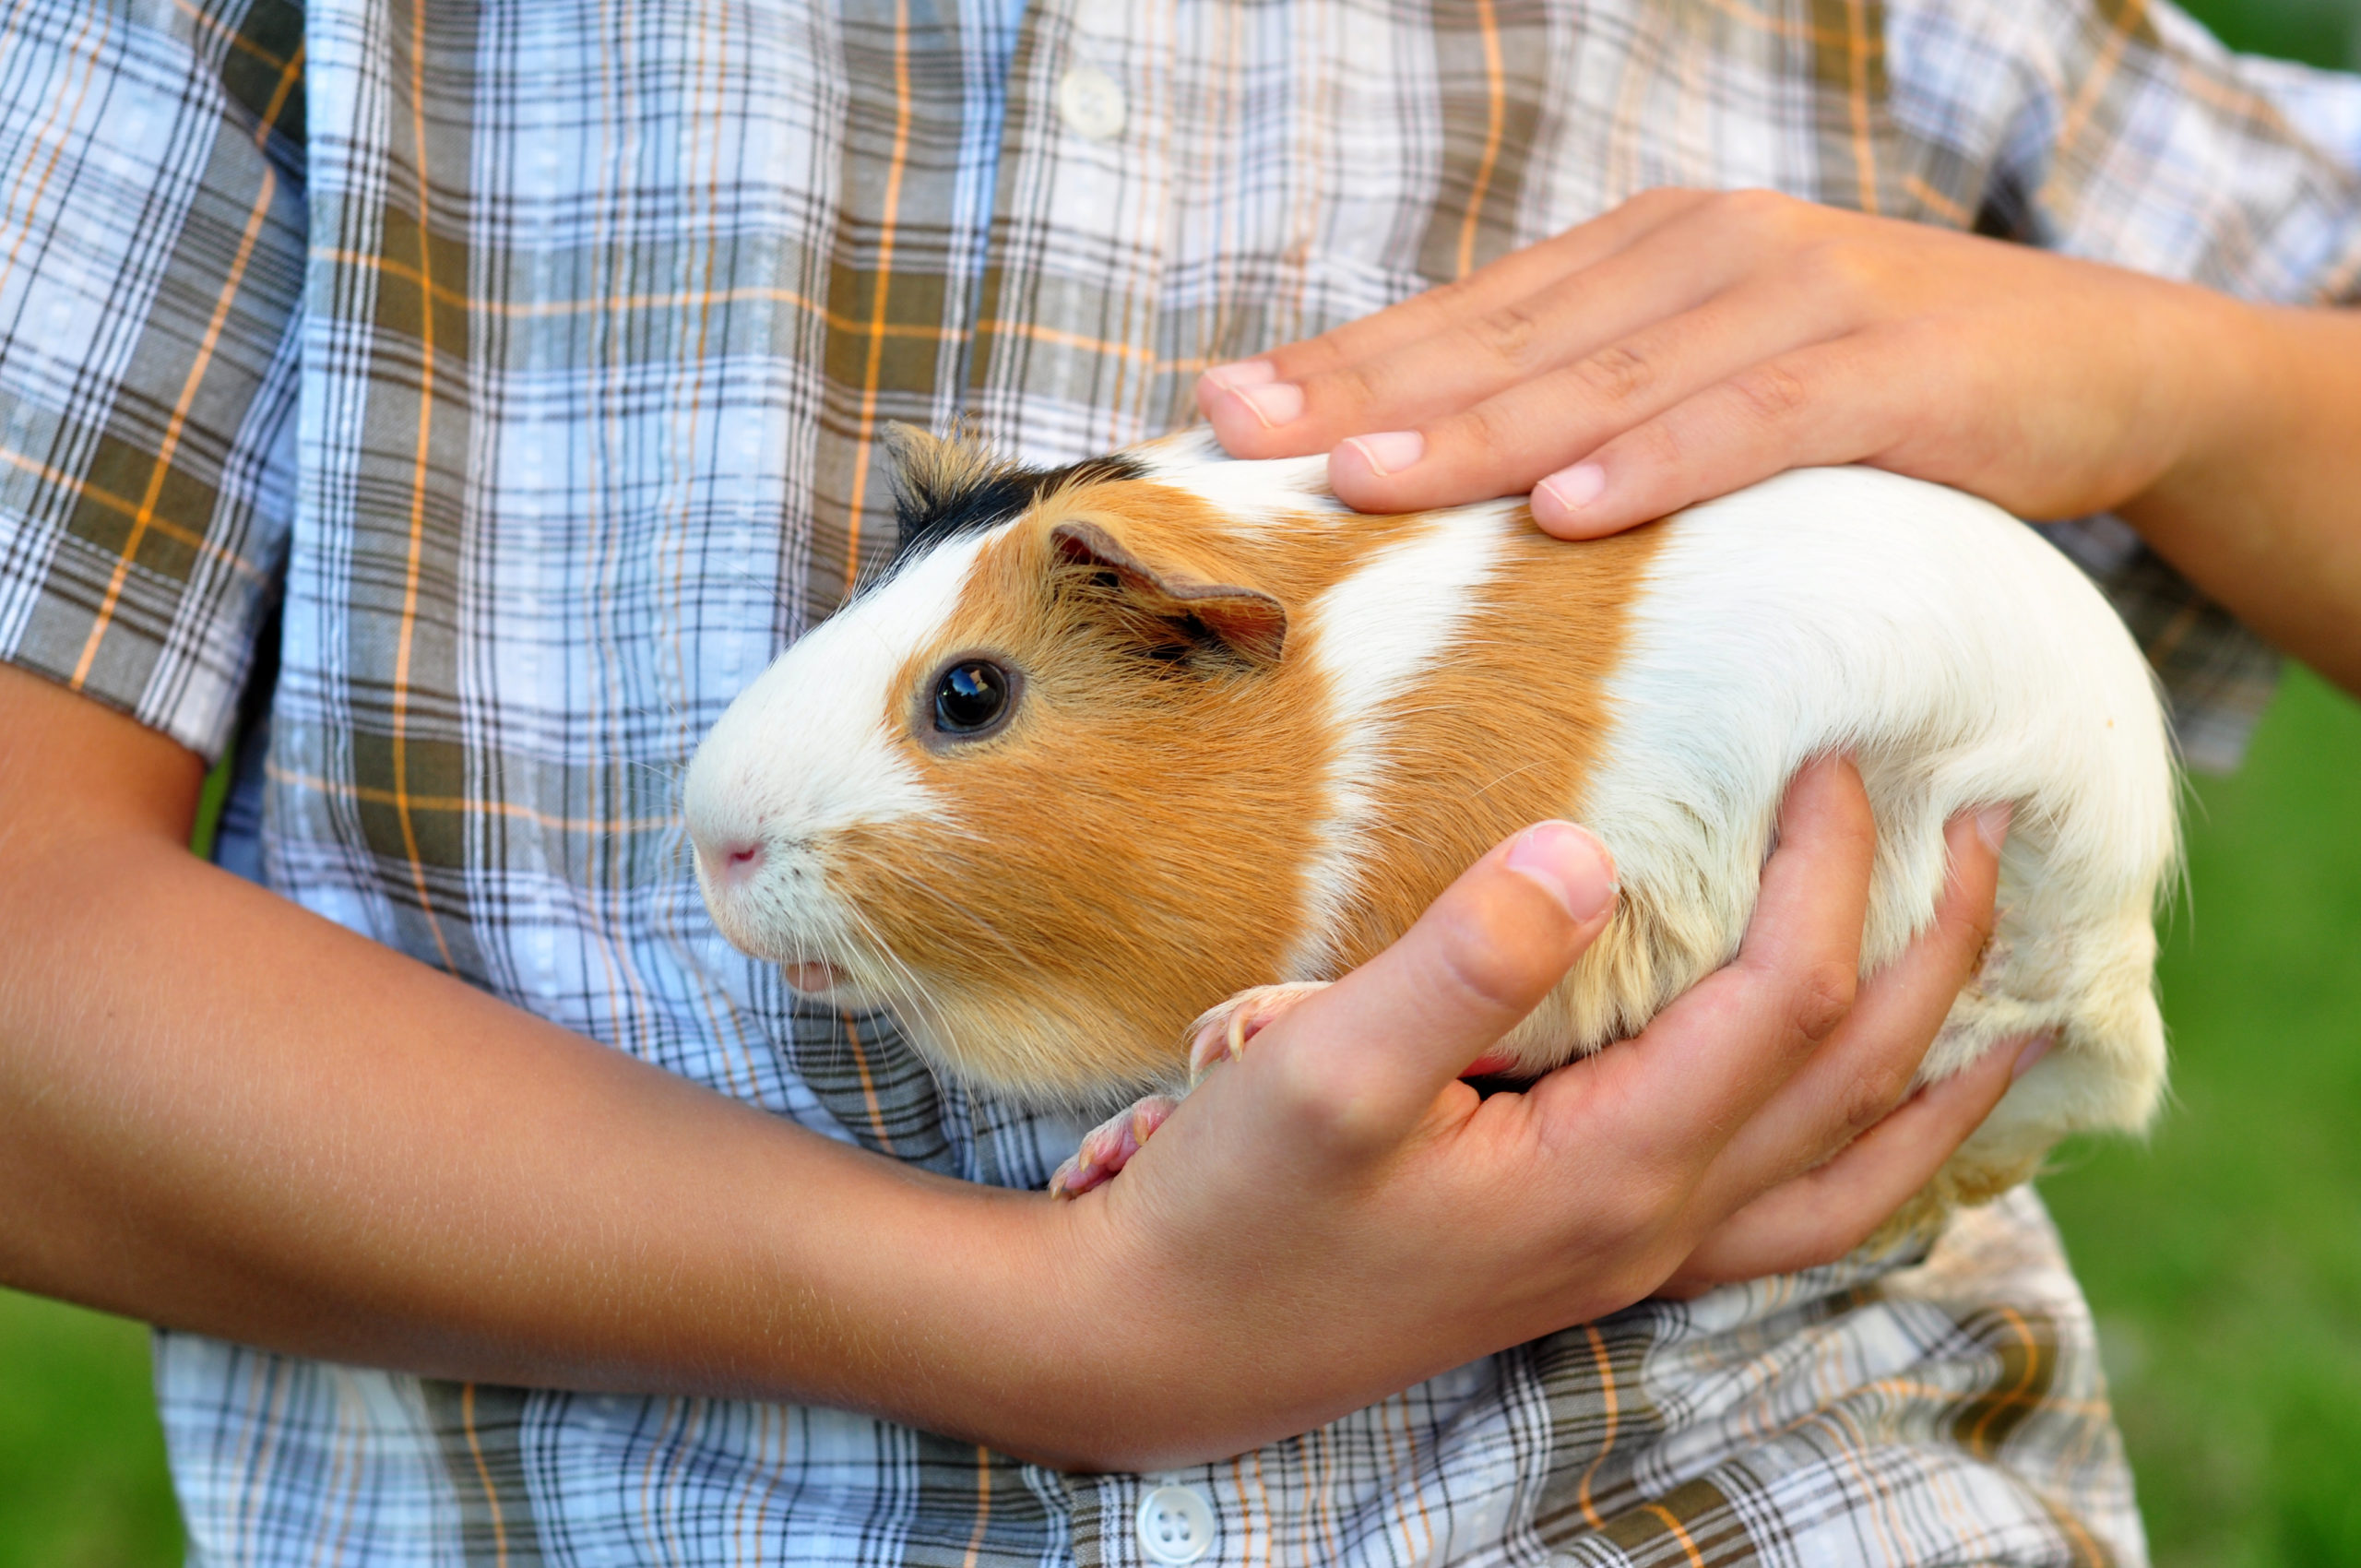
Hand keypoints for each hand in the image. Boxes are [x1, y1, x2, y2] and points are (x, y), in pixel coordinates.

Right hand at [1019, 758, 2016, 1469]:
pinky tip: (1880, 1121)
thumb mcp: (1323, 1072)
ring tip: (2017, 994)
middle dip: (1941, 946)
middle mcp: (1658, 1224)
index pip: (1783, 998)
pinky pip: (1797, 1219)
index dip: (1830, 868)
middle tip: (1996, 824)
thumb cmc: (1235, 1205)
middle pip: (1856, 1078)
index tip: (1834, 752)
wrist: (1169, 1340)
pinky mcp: (1597, 1257)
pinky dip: (1877, 1162)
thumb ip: (1463, 963)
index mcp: (1611, 1169)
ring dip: (1943, 1069)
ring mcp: (1638, 1255)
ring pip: (1855, 1169)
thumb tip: (1589, 847)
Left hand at [1196, 188, 2239, 538]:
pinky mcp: (1886, 369)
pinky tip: (1574, 512)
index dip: (1341, 363)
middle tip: (1241, 434)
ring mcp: (1795, 300)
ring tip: (1363, 482)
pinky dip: (1662, 465)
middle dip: (1362, 392)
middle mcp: (1699, 257)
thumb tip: (1442, 481)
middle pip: (1504, 341)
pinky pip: (1754, 422)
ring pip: (1607, 380)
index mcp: (1642, 256)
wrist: (2103, 364)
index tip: (1221, 409)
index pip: (1465, 319)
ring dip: (1478, 436)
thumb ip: (1597, 405)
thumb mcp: (1718, 375)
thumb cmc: (1876, 393)